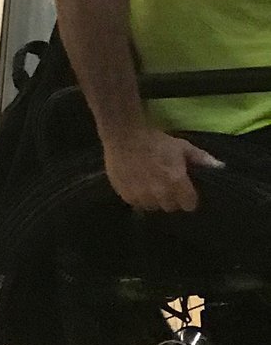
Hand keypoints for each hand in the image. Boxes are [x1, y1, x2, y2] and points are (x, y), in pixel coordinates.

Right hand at [102, 128, 222, 211]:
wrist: (124, 136)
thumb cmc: (156, 141)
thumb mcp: (181, 146)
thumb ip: (201, 158)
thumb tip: (221, 167)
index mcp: (176, 182)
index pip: (189, 205)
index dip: (188, 198)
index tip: (185, 192)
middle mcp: (160, 193)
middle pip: (171, 207)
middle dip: (171, 199)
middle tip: (167, 187)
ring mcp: (141, 196)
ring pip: (153, 207)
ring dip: (155, 200)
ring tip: (151, 187)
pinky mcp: (126, 195)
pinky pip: (137, 204)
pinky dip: (139, 198)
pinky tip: (138, 186)